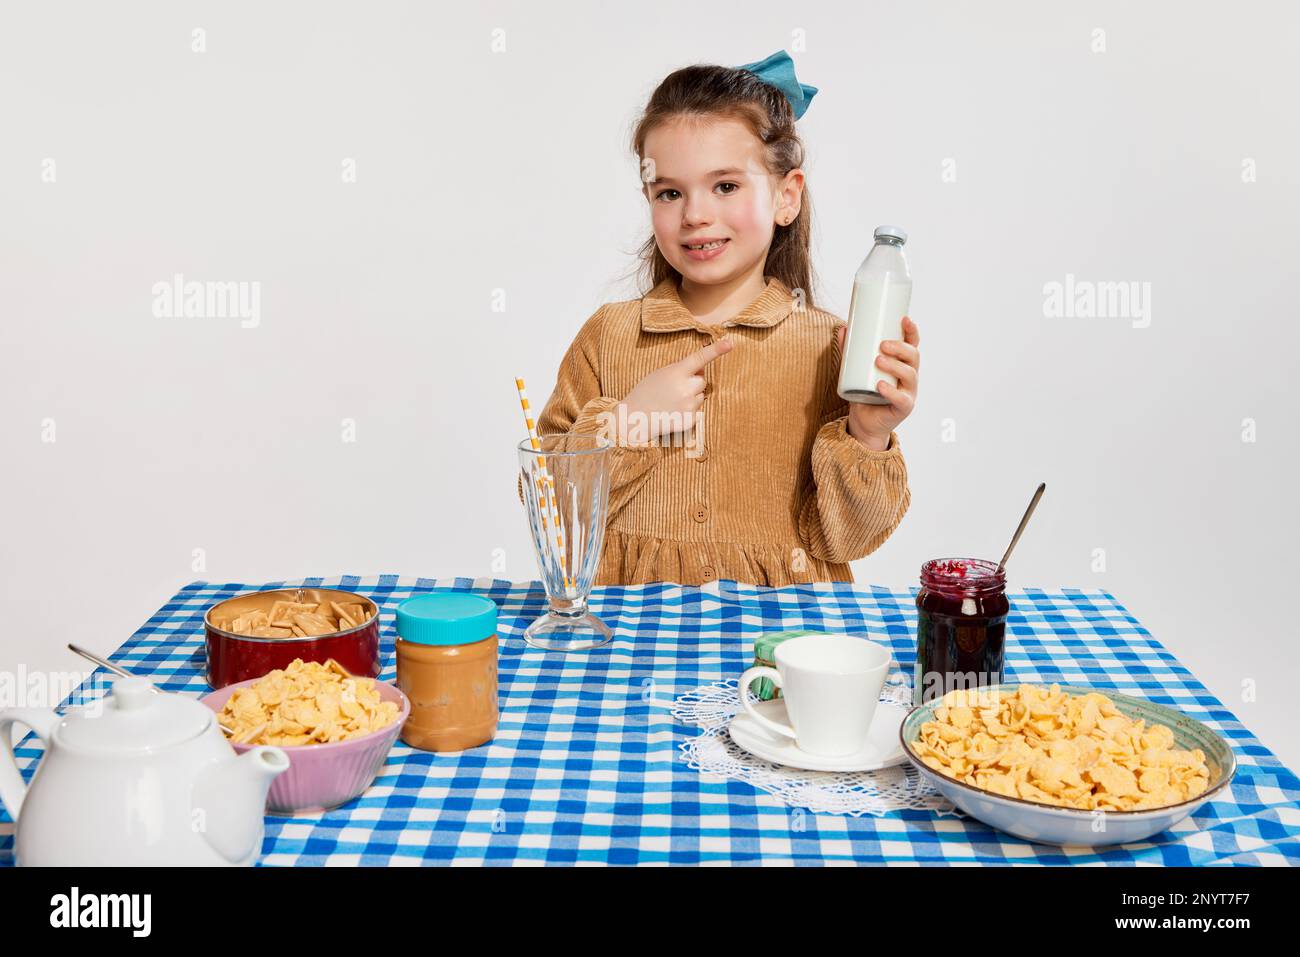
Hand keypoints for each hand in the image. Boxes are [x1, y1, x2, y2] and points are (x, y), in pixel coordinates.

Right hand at [620, 337, 733, 439]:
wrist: (635, 417)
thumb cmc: (647, 392)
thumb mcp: (661, 374)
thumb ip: (682, 369)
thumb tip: (702, 370)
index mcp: (676, 373)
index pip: (700, 358)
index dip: (716, 350)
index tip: (730, 343)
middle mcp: (685, 389)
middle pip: (702, 380)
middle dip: (693, 381)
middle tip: (674, 387)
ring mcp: (688, 406)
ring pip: (700, 396)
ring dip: (690, 396)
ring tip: (671, 401)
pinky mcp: (690, 421)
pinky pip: (697, 410)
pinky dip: (688, 410)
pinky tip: (673, 411)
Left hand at [836, 316, 919, 450]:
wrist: (864, 423)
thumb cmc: (864, 393)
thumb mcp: (856, 370)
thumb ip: (850, 351)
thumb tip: (843, 329)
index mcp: (903, 364)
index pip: (913, 344)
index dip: (912, 331)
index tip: (904, 319)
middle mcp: (910, 376)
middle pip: (913, 356)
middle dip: (900, 347)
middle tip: (881, 344)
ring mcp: (908, 392)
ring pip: (909, 375)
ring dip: (895, 365)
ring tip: (878, 360)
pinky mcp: (903, 408)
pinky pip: (901, 399)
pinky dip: (891, 391)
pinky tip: (880, 385)